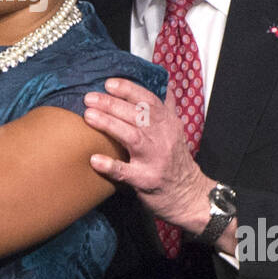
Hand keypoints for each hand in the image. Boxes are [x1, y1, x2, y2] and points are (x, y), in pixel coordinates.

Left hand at [83, 78, 212, 232]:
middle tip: (89, 98)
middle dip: (112, 104)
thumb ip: (168, 109)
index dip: (129, 90)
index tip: (109, 83)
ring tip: (88, 116)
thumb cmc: (176, 161)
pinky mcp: (146, 180)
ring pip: (132, 137)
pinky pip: (126, 172)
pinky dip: (111, 166)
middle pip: (138, 116)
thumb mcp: (176, 132)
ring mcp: (155, 159)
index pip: (149, 101)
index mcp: (168, 124)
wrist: (189, 195)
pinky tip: (95, 160)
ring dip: (109, 125)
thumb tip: (168, 87)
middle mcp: (163, 138)